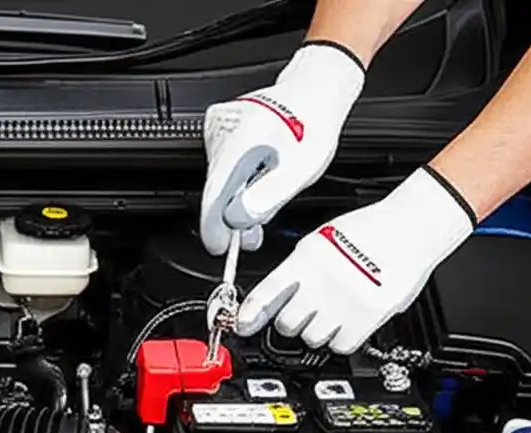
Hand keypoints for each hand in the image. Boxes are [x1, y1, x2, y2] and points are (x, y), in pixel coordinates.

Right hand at [200, 42, 365, 255]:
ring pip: (220, 175)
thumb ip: (266, 198)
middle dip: (231, 215)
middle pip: (217, 187)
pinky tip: (255, 178)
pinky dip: (236, 175)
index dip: (215, 227)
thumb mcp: (299, 170)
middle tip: (249, 237)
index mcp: (242, 142)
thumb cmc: (313, 123)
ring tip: (258, 207)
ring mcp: (218, 126)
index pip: (215, 195)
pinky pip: (223, 160)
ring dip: (235, 196)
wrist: (315, 87)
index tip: (219, 247)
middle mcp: (223, 132)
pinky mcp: (220, 124)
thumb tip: (238, 220)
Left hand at [235, 168, 477, 353]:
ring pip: (312, 338)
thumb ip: (298, 269)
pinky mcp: (368, 317)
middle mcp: (322, 282)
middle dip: (290, 322)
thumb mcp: (322, 240)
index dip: (249, 314)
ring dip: (317, 332)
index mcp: (306, 258)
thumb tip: (275, 297)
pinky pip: (341, 345)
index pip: (267, 293)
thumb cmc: (370, 230)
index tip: (242, 326)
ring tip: (331, 314)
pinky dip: (341, 340)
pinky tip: (347, 324)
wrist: (412, 228)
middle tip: (303, 314)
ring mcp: (345, 301)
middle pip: (286, 323)